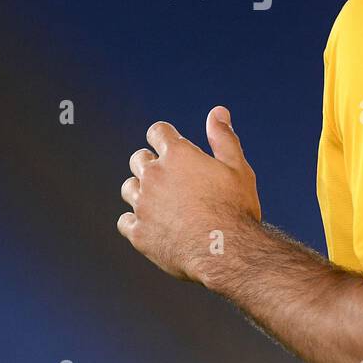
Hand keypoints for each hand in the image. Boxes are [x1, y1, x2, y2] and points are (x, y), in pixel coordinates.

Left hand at [118, 105, 260, 282]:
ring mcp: (143, 205)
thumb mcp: (237, 168)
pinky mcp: (139, 233)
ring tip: (159, 202)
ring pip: (129, 188)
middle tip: (169, 178)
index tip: (171, 147)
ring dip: (140, 191)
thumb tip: (217, 112)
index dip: (164, 137)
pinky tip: (151, 226)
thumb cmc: (235, 208)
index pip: (157, 131)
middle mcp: (154, 176)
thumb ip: (223, 138)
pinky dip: (135, 222)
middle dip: (150, 163)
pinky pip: (125, 221)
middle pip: (138, 159)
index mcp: (177, 155)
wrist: (224, 250)